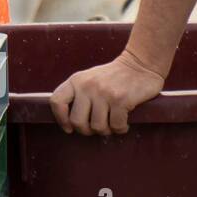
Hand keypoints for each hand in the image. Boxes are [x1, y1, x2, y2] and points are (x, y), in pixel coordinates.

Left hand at [50, 50, 165, 135]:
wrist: (140, 65)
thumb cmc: (113, 77)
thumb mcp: (88, 79)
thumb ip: (77, 94)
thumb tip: (69, 122)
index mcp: (76, 80)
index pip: (57, 101)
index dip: (61, 119)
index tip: (69, 128)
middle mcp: (87, 86)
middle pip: (77, 121)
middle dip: (87, 130)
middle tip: (96, 127)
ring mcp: (103, 93)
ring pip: (97, 127)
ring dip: (106, 131)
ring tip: (112, 124)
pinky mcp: (120, 100)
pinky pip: (116, 126)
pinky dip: (120, 129)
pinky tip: (123, 123)